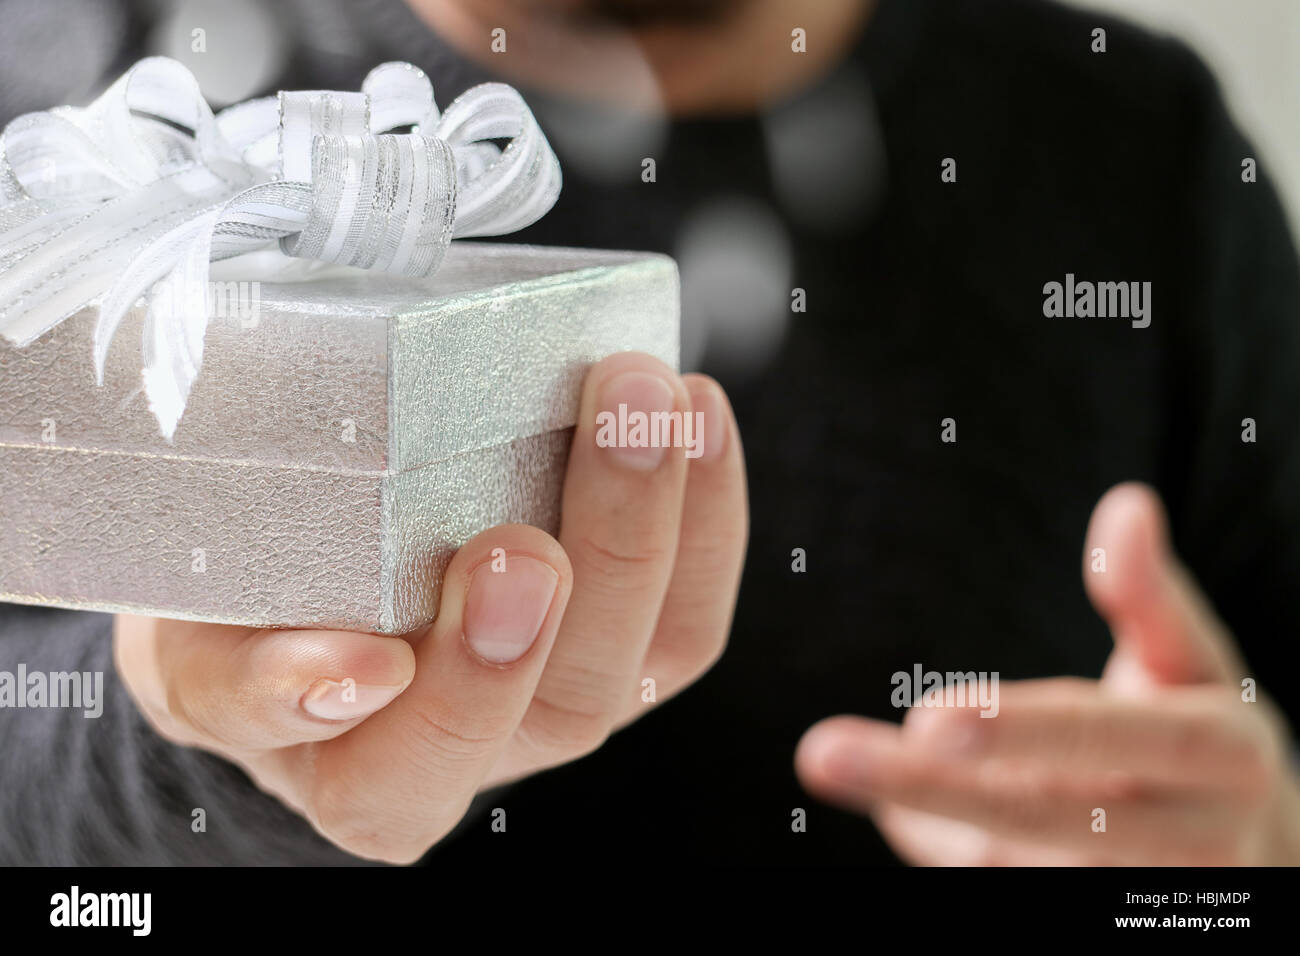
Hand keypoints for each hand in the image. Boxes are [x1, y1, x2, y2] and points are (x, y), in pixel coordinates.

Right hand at [115, 351, 746, 862]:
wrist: (294, 601)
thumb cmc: (241, 625)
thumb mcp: (196, 653)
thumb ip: (245, 679)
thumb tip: (351, 672)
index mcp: (369, 779)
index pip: (408, 777)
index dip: (438, 700)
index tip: (405, 633)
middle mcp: (488, 752)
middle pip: (568, 697)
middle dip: (603, 558)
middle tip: (605, 427)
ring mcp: (564, 696)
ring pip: (651, 650)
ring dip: (668, 513)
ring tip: (660, 397)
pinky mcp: (622, 644)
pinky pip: (691, 607)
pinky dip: (708, 507)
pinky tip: (694, 409)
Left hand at [795, 483, 1299, 864]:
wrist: (1261, 861)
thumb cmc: (1203, 744)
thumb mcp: (1197, 668)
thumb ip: (1150, 595)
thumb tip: (1125, 505)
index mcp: (1218, 755)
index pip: (1105, 739)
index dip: (1018, 730)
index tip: (927, 717)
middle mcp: (1184, 841)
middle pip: (1040, 817)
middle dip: (930, 787)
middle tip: (825, 753)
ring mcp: (1133, 896)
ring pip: (1007, 865)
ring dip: (922, 814)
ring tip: (839, 762)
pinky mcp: (1095, 922)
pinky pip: (995, 886)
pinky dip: (942, 846)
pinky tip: (907, 811)